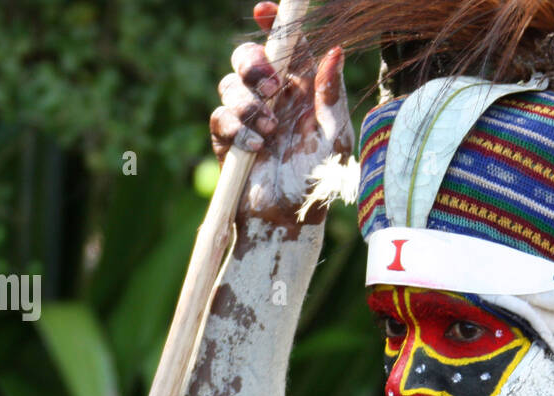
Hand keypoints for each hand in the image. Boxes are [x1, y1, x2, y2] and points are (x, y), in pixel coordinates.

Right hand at [210, 1, 353, 222]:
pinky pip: (219, 117)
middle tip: (272, 88)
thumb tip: (335, 51)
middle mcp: (271, 98)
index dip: (273, 24)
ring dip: (248, 105)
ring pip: (229, 85)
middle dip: (254, 65)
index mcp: (300, 89)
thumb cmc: (320, 179)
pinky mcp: (227, 139)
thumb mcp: (335, 136)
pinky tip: (255, 148)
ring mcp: (247, 117)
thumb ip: (331, 94)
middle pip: (247, 57)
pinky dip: (236, 130)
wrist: (291, 218)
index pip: (284, 47)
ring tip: (269, 131)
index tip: (264, 11)